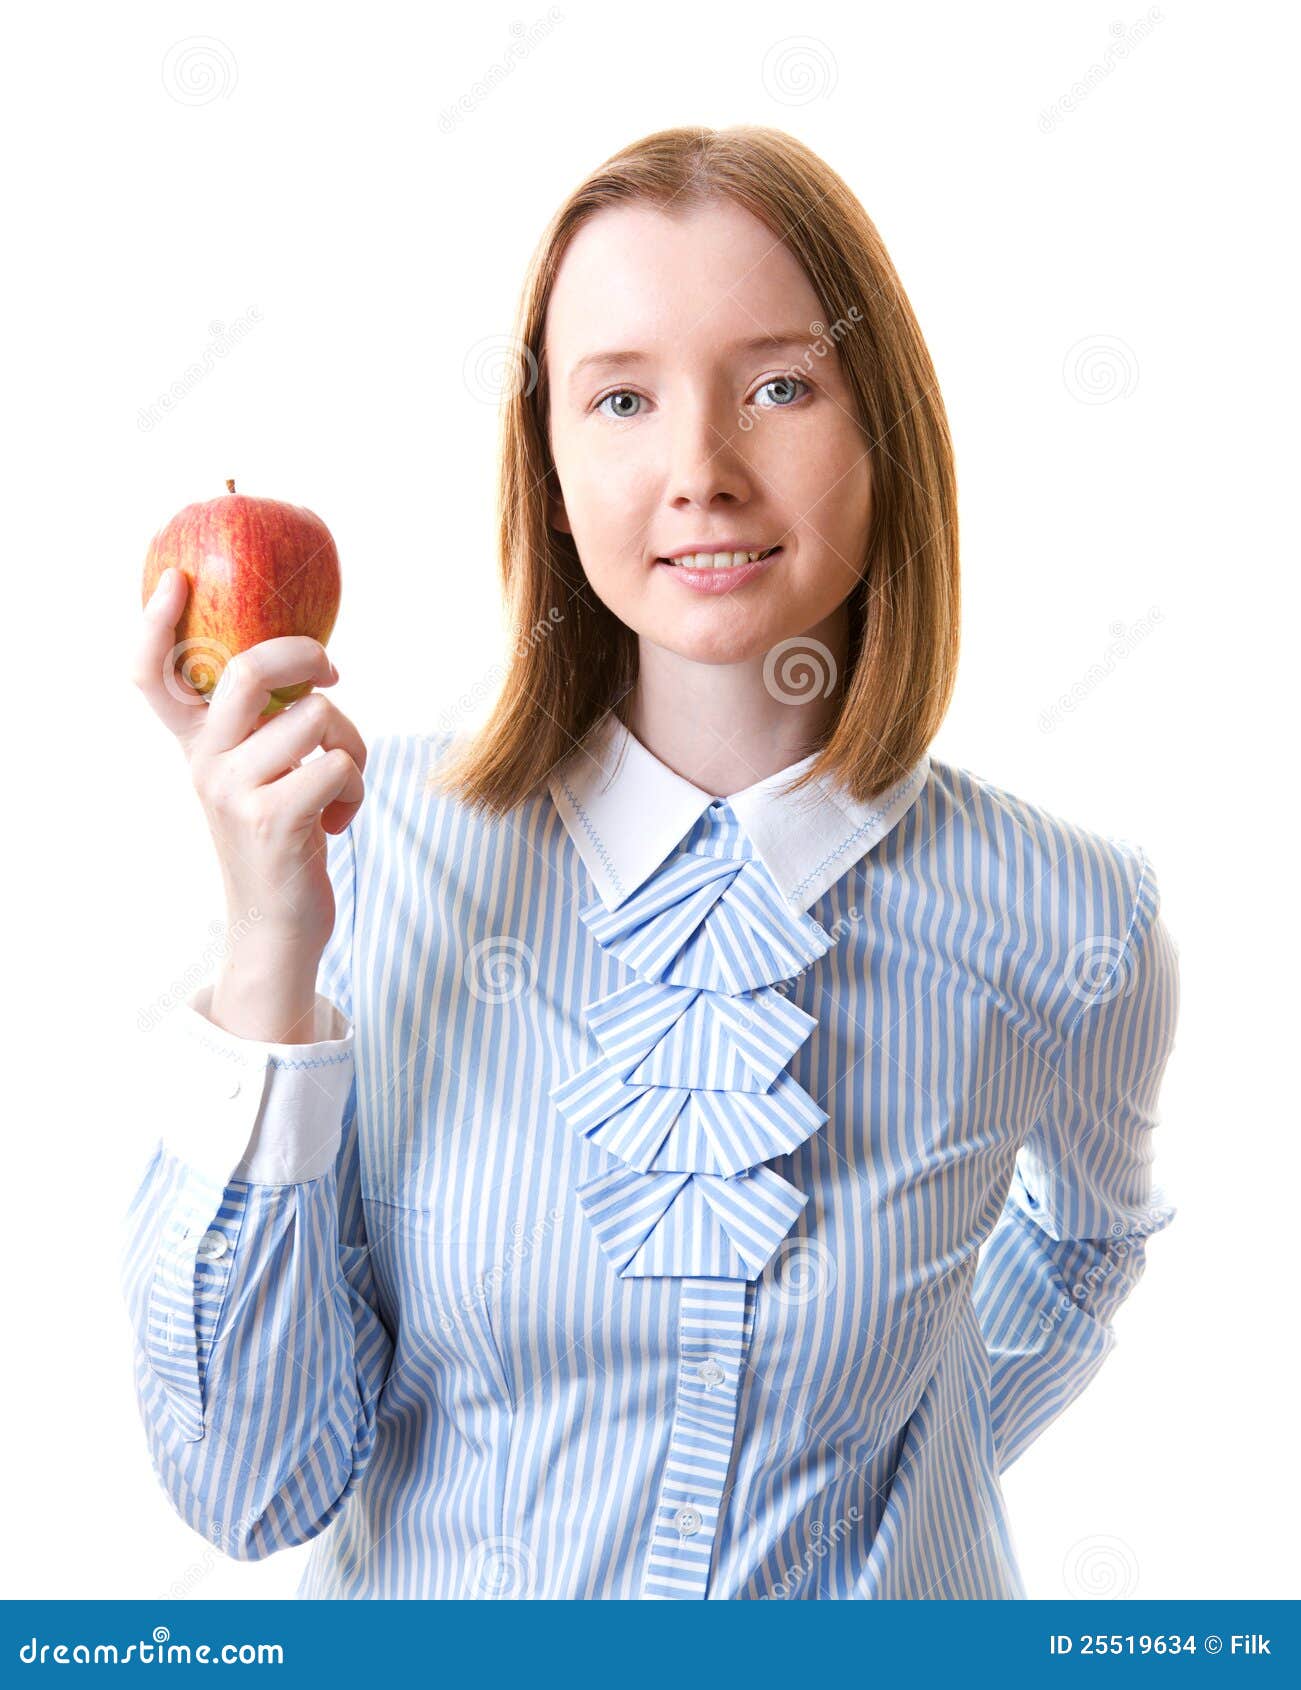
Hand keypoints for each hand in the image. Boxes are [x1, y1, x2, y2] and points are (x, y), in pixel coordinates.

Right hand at [130, 567, 366, 962]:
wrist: (279, 925)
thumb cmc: (283, 836)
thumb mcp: (257, 774)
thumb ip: (263, 722)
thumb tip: (306, 658)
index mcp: (196, 745)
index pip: (151, 675)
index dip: (155, 624)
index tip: (177, 581)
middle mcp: (203, 763)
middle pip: (245, 671)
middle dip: (304, 655)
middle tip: (332, 672)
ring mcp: (234, 792)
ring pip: (313, 718)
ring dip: (351, 742)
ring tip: (341, 779)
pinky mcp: (273, 821)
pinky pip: (338, 765)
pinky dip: (357, 788)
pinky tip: (338, 818)